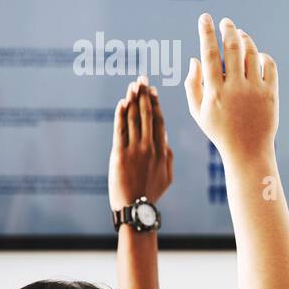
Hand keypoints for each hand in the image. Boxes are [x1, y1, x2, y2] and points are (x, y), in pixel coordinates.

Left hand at [109, 77, 172, 210]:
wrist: (136, 208)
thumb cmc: (151, 194)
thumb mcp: (168, 176)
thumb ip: (168, 157)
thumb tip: (167, 142)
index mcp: (163, 151)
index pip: (160, 121)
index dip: (156, 104)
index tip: (153, 91)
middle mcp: (151, 147)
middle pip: (148, 115)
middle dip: (145, 95)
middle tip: (142, 79)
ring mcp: (136, 150)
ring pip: (135, 119)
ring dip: (133, 100)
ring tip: (132, 85)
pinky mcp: (120, 154)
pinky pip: (121, 130)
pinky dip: (121, 115)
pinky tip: (122, 102)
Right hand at [184, 14, 277, 167]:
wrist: (248, 151)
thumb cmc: (220, 131)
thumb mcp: (198, 112)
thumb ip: (192, 84)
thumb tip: (194, 58)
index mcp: (214, 91)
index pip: (209, 54)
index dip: (206, 32)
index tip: (205, 17)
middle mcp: (235, 88)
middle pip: (233, 48)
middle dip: (228, 29)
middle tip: (226, 21)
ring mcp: (255, 90)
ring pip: (252, 53)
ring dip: (246, 40)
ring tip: (240, 35)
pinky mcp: (271, 94)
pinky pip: (270, 66)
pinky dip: (263, 56)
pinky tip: (257, 55)